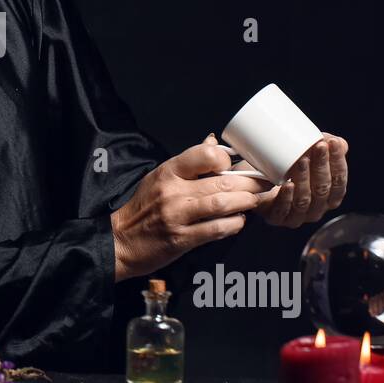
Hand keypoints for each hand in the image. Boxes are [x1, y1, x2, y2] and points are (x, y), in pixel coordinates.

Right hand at [110, 134, 271, 281]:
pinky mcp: (181, 239)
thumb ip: (188, 162)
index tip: (237, 165)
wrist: (121, 240)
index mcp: (168, 172)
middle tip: (263, 184)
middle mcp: (173, 191)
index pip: (204, 155)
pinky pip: (216, 229)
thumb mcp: (159, 176)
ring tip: (254, 201)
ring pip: (222, 204)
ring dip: (245, 203)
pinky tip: (238, 221)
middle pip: (221, 182)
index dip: (226, 159)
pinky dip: (233, 224)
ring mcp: (177, 216)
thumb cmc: (143, 208)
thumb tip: (213, 142)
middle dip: (249, 183)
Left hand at [239, 132, 348, 227]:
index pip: (339, 180)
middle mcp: (316, 208)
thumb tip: (339, 143)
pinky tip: (287, 185)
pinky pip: (283, 211)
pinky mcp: (277, 218)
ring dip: (304, 178)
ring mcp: (297, 215)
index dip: (337, 161)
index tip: (332, 142)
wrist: (256, 177)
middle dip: (321, 166)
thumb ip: (325, 147)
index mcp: (329, 196)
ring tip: (301, 160)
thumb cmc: (286, 166)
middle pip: (323, 189)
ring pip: (304, 199)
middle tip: (318, 147)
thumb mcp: (308, 153)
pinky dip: (286, 197)